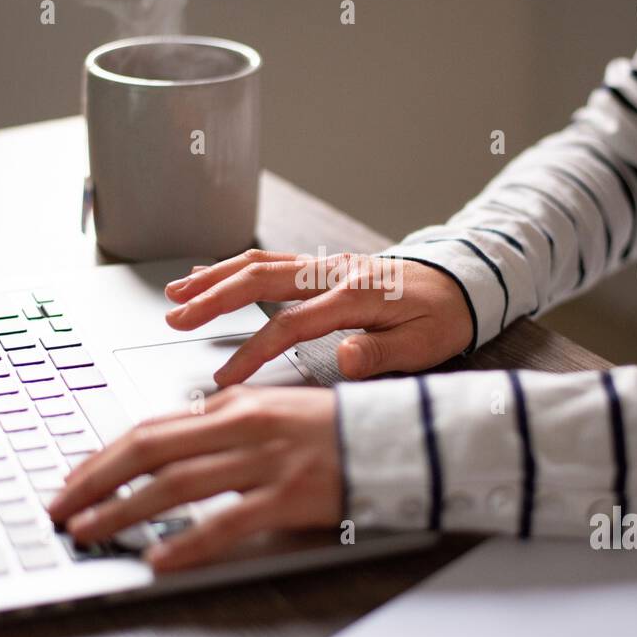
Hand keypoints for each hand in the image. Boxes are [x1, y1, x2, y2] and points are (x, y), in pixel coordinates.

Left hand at [47, 385, 340, 571]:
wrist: (397, 437)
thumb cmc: (333, 427)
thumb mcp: (270, 408)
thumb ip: (220, 419)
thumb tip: (169, 436)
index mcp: (235, 404)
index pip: (151, 428)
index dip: (104, 456)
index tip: (75, 478)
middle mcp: (243, 426)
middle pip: (150, 449)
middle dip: (97, 479)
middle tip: (62, 505)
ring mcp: (265, 461)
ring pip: (177, 483)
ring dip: (125, 509)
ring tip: (92, 530)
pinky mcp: (289, 496)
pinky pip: (227, 521)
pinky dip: (189, 541)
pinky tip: (161, 557)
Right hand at [163, 248, 472, 385]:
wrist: (460, 285)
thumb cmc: (441, 319)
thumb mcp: (423, 346)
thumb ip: (380, 354)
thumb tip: (344, 360)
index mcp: (356, 296)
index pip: (290, 324)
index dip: (253, 350)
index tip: (225, 377)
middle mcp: (334, 272)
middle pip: (262, 279)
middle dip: (214, 298)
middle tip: (176, 319)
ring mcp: (326, 265)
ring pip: (261, 262)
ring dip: (216, 276)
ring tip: (177, 293)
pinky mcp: (323, 265)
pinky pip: (272, 260)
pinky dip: (236, 266)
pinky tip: (211, 275)